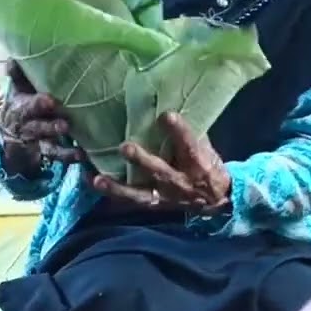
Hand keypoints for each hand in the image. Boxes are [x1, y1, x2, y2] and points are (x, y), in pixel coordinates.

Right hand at [0, 60, 82, 172]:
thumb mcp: (18, 87)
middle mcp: (29, 126)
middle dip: (49, 127)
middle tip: (64, 125)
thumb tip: (12, 58)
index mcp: (21, 107)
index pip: (28, 105)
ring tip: (78, 151)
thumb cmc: (21, 101)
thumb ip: (17, 74)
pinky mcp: (48, 151)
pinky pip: (58, 156)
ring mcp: (39, 141)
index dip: (38, 104)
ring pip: (48, 146)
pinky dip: (70, 157)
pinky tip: (84, 156)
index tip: (50, 100)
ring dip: (62, 149)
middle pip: (37, 128)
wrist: (11, 130)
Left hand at [92, 112, 230, 212]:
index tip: (166, 115)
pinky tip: (92, 181)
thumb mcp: (208, 149)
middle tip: (124, 147)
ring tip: (97, 178)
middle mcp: (180, 182)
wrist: (218, 202)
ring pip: (140, 193)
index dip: (179, 131)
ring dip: (117, 186)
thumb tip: (170, 105)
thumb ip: (190, 132)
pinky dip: (112, 193)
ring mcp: (165, 196)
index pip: (189, 146)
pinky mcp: (154, 204)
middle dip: (141, 160)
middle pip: (160, 171)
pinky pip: (131, 201)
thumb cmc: (210, 166)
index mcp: (198, 164)